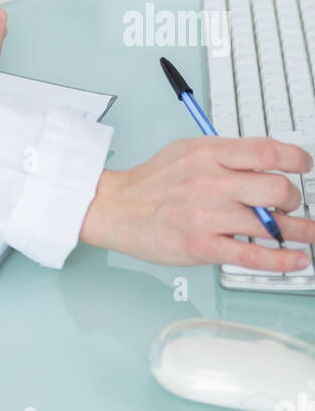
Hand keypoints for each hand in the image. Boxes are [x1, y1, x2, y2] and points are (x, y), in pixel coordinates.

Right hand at [79, 136, 314, 271]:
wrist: (116, 207)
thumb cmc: (152, 181)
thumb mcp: (187, 150)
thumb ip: (225, 153)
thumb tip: (263, 159)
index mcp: (209, 153)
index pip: (267, 151)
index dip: (296, 159)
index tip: (304, 165)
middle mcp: (211, 182)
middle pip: (276, 188)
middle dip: (294, 198)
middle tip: (291, 203)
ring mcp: (208, 216)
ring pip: (270, 225)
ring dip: (298, 232)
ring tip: (309, 234)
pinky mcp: (203, 246)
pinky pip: (253, 255)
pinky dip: (281, 260)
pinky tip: (296, 259)